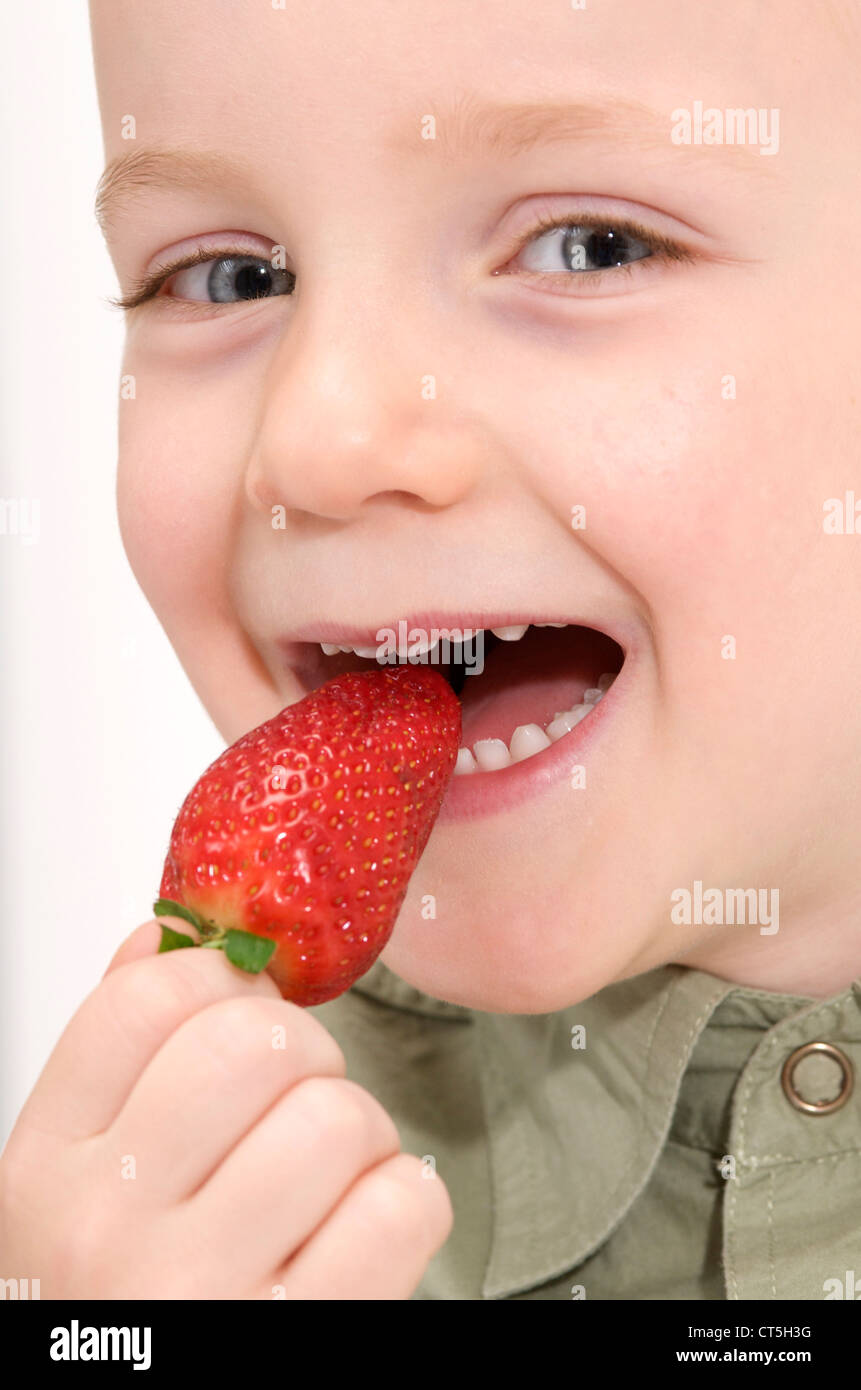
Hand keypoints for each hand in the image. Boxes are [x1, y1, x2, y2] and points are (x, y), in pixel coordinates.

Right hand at [0, 919, 452, 1297]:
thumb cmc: (118, 1309)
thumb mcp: (73, 1186)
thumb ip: (112, 1059)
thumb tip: (166, 935)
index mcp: (43, 1172)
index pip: (146, 997)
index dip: (221, 974)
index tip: (244, 1001)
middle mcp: (106, 1230)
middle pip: (256, 1040)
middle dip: (304, 1055)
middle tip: (295, 1100)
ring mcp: (201, 1295)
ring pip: (338, 1116)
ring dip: (360, 1137)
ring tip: (327, 1182)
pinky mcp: (301, 1343)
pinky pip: (401, 1204)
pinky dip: (406, 1203)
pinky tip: (363, 1232)